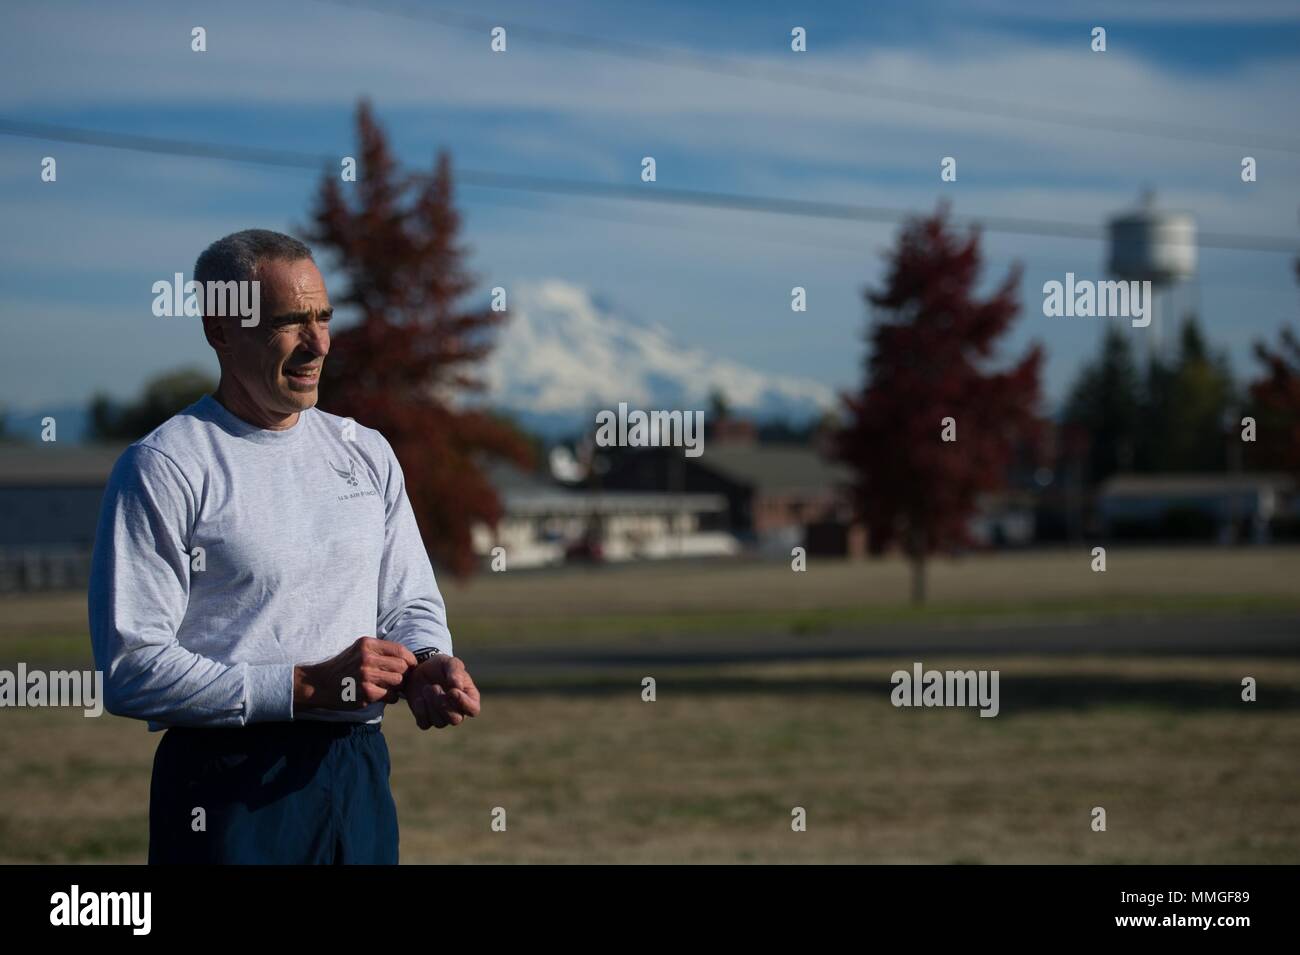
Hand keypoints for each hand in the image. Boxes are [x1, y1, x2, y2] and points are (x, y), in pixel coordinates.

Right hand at [294, 637, 417, 709]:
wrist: (319, 683)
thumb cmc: (343, 667)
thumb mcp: (359, 650)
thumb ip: (380, 651)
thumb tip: (408, 659)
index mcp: (367, 644)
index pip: (400, 650)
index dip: (410, 659)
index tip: (411, 666)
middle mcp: (367, 658)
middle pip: (402, 666)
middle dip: (404, 674)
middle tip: (399, 680)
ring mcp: (366, 676)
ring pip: (398, 681)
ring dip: (397, 687)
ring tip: (388, 687)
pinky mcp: (365, 693)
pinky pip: (390, 696)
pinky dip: (390, 697)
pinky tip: (381, 696)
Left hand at [403, 655, 480, 729]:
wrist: (421, 669)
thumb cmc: (441, 666)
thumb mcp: (450, 663)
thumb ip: (456, 671)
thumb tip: (457, 686)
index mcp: (469, 697)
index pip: (473, 709)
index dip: (464, 703)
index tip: (452, 691)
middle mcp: (457, 711)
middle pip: (456, 719)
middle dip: (443, 704)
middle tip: (435, 687)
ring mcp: (441, 717)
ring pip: (440, 723)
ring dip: (431, 705)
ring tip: (427, 688)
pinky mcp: (426, 719)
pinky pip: (424, 724)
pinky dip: (421, 712)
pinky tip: (419, 699)